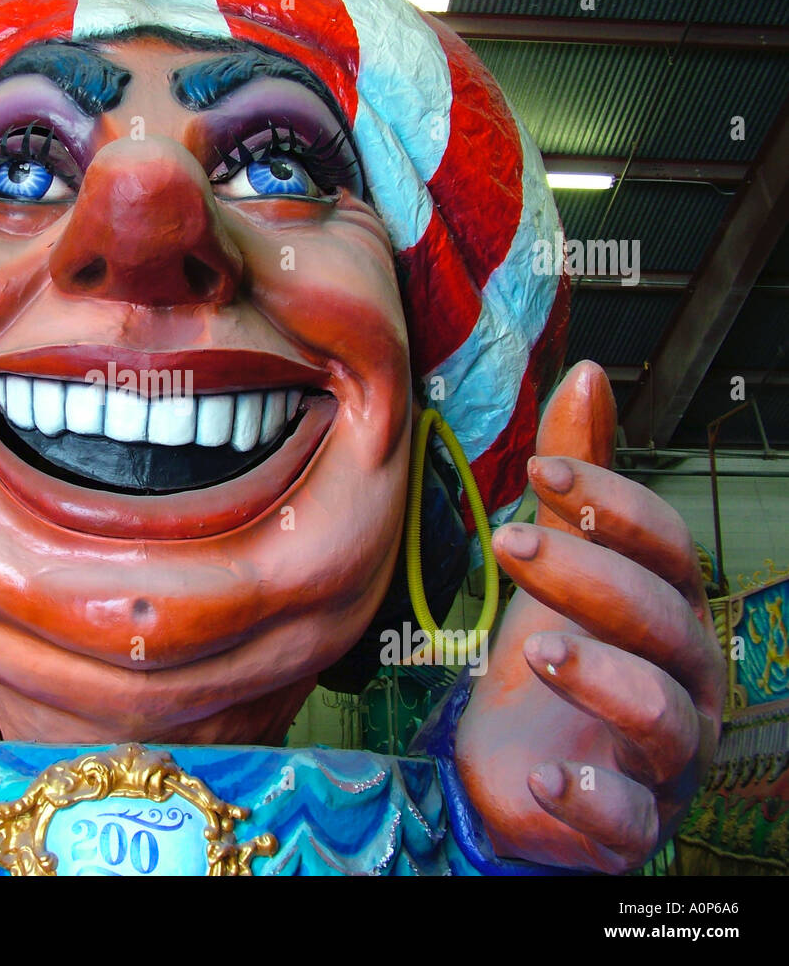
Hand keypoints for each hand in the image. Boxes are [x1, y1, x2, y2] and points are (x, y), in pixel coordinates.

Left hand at [454, 361, 724, 871]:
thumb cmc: (558, 657)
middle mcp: (683, 678)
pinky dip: (593, 798)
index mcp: (667, 610)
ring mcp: (664, 755)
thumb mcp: (560, 563)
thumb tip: (588, 373)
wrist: (527, 768)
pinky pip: (629, 817)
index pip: (665, 547)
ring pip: (664, 714)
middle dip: (591, 576)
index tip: (544, 471)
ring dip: (603, 679)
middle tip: (511, 542)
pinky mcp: (630, 822)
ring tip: (531, 650)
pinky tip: (544, 777)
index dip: (615, 506)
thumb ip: (580, 479)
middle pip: (665, 619)